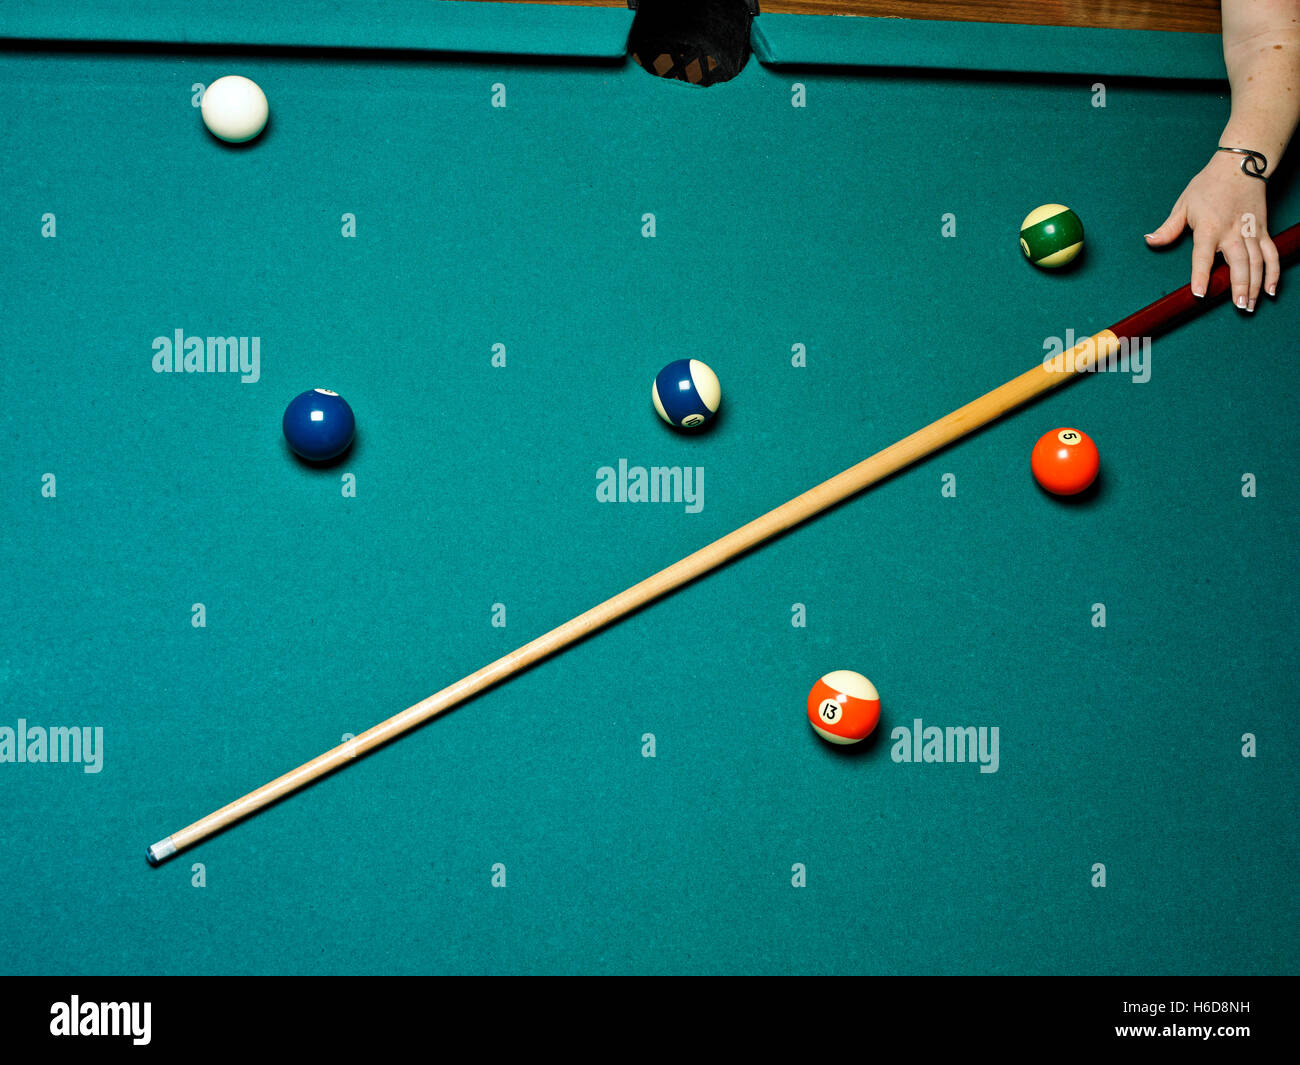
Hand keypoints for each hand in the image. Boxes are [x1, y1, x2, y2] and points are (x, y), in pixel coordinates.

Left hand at [1145, 151, 1278, 311]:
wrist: (1240, 166)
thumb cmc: (1208, 185)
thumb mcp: (1184, 204)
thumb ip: (1168, 228)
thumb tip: (1149, 241)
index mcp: (1209, 228)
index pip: (1203, 256)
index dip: (1201, 275)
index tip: (1200, 293)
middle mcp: (1232, 232)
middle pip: (1239, 262)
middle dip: (1240, 285)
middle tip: (1239, 307)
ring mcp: (1250, 231)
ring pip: (1257, 261)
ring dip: (1256, 284)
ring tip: (1250, 305)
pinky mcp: (1263, 230)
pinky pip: (1271, 253)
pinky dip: (1273, 271)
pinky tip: (1272, 289)